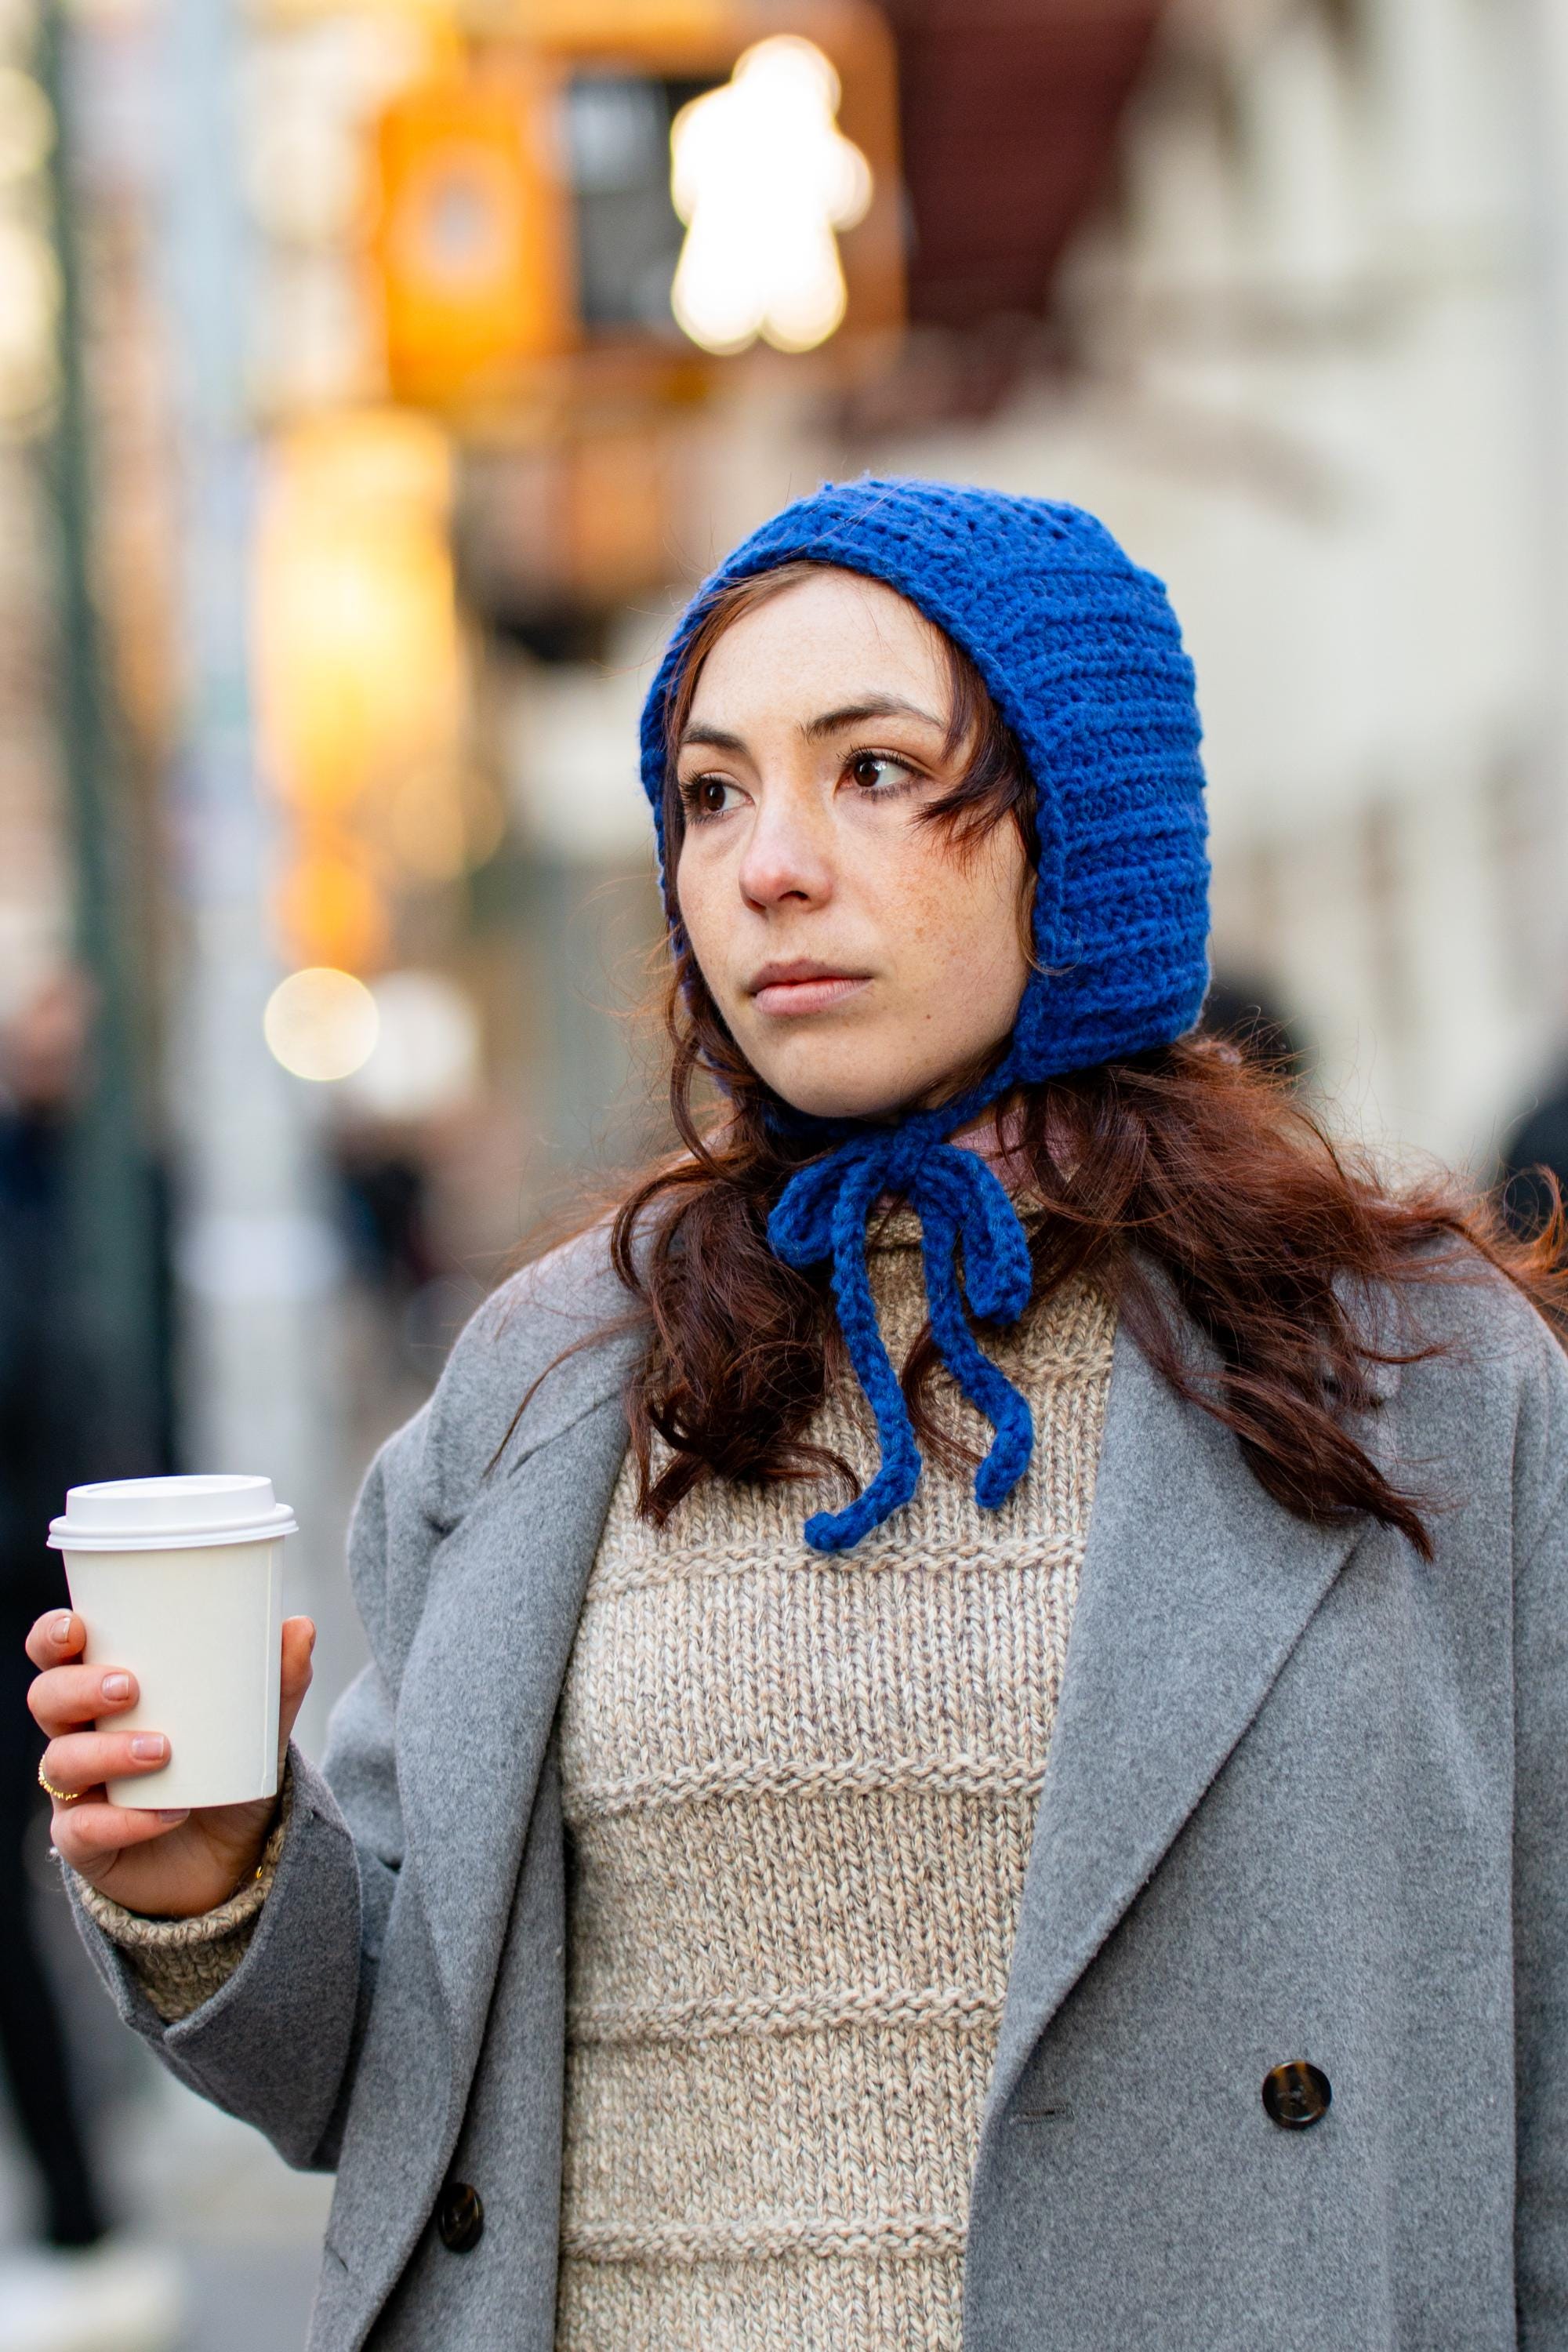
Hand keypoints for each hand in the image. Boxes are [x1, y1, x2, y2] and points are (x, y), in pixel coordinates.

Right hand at [25, 1609, 315, 1918]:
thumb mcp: (256, 1728)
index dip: (52, 1637)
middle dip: (78, 1688)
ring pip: (61, 1762)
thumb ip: (278, 1682)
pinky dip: (123, 1821)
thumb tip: (301, 1626)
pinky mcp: (84, 1843)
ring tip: (162, 1751)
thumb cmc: (225, 1773)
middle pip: (47, 1700)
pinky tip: (166, 1813)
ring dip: (108, 1752)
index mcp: (107, 1692)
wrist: (230, 1860)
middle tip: (130, 1688)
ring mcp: (78, 1791)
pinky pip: (82, 1830)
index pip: (58, 1655)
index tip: (77, 1628)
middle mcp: (81, 1735)